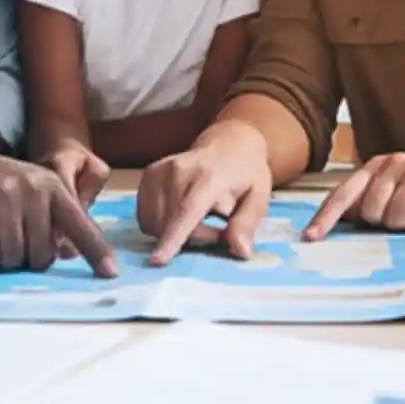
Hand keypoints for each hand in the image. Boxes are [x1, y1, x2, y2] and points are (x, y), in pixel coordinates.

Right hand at [0, 150, 117, 277]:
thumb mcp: (24, 189)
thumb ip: (47, 218)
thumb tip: (66, 256)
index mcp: (50, 184)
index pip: (80, 224)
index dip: (96, 252)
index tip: (111, 274)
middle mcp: (31, 188)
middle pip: (41, 257)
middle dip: (22, 259)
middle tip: (2, 235)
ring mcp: (2, 196)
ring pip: (13, 260)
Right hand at [137, 139, 271, 265]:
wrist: (228, 144)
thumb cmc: (246, 175)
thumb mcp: (259, 198)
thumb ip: (247, 224)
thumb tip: (240, 251)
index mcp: (209, 176)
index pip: (187, 210)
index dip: (173, 237)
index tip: (158, 260)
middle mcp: (179, 169)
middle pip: (171, 222)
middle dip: (193, 237)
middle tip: (216, 231)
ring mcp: (160, 170)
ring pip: (154, 222)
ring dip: (173, 233)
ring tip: (198, 221)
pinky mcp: (148, 174)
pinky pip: (145, 217)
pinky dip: (160, 225)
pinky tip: (178, 215)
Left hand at [305, 153, 404, 238]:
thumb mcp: (399, 191)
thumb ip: (371, 201)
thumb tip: (337, 221)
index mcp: (377, 166)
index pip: (344, 193)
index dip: (326, 217)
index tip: (311, 238)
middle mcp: (395, 164)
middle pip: (372, 213)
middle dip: (388, 224)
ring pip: (398, 219)